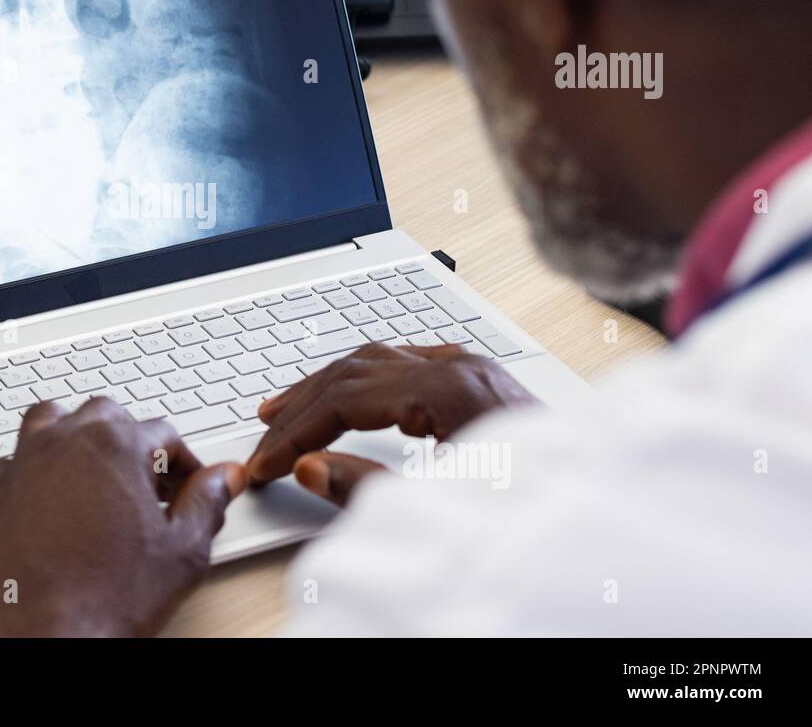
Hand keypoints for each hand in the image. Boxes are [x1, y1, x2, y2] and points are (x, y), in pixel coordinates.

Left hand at [0, 397, 245, 636]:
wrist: (41, 637)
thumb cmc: (104, 598)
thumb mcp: (182, 550)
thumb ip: (206, 503)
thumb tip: (223, 478)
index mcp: (112, 443)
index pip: (162, 433)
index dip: (184, 463)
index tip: (188, 486)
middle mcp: (61, 442)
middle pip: (104, 417)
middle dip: (131, 443)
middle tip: (148, 486)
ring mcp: (20, 466)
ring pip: (50, 425)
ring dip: (75, 440)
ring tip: (95, 477)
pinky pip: (13, 465)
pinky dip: (34, 473)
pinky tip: (51, 504)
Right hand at [247, 343, 532, 503]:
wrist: (608, 512)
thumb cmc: (536, 503)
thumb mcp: (444, 503)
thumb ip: (368, 487)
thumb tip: (310, 467)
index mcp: (450, 389)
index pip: (345, 398)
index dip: (296, 431)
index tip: (265, 461)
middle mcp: (460, 366)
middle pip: (354, 369)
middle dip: (301, 403)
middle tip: (261, 435)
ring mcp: (472, 367)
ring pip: (376, 358)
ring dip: (325, 384)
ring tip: (284, 408)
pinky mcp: (479, 378)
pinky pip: (404, 362)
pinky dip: (362, 378)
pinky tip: (347, 392)